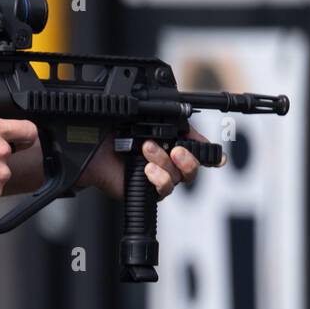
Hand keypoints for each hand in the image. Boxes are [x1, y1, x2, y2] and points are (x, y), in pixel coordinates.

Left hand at [77, 127, 223, 200]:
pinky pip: (164, 189)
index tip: (218, 157)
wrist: (91, 145)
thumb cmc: (114, 130)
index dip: (211, 154)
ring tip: (146, 148)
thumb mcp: (146, 118)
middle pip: (194, 167)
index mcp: (171, 143)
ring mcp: (159, 178)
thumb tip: (195, 130)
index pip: (198, 150)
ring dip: (165, 161)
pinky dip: (159, 178)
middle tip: (177, 148)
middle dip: (189, 158)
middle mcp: (168, 162)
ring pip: (179, 176)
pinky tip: (147, 169)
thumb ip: (172, 122)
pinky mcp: (148, 190)